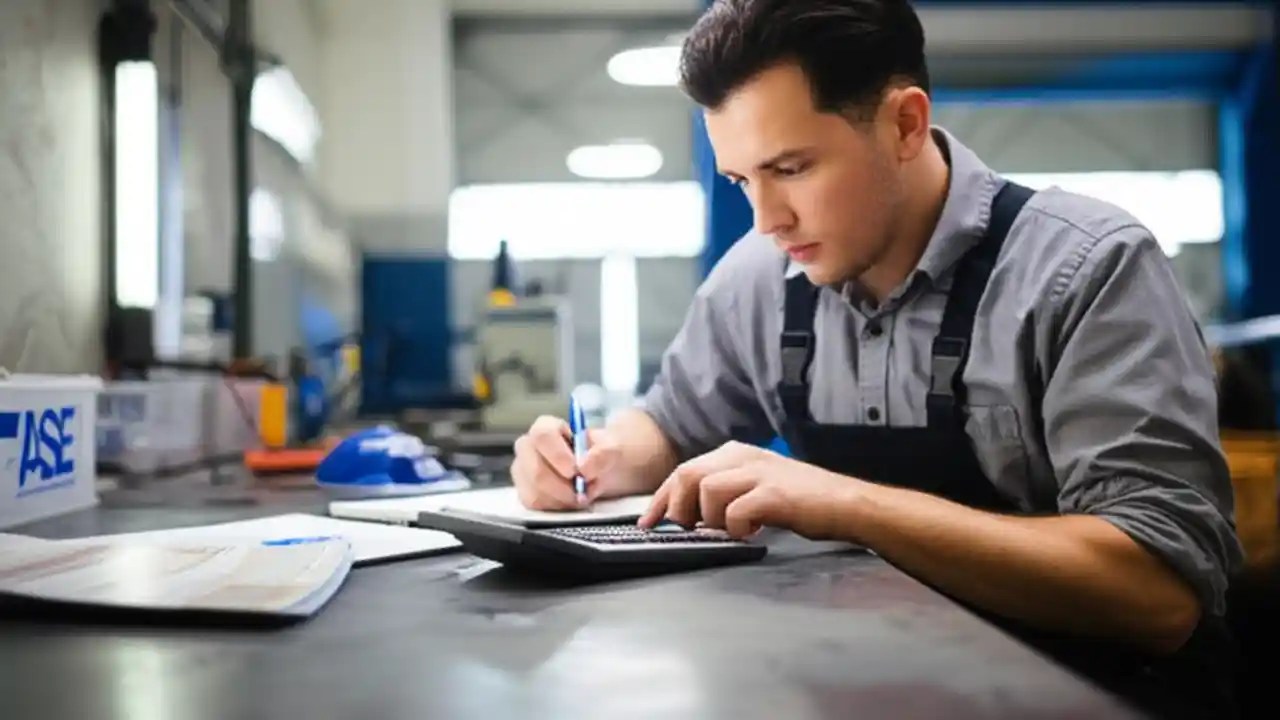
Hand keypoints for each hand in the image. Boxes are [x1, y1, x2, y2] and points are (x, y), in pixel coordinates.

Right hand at [511, 415, 625, 510]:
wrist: (598, 472)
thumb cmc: (599, 455)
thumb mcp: (611, 449)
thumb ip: (603, 453)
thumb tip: (584, 467)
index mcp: (546, 428)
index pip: (543, 435)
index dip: (558, 455)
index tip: (576, 471)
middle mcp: (527, 447)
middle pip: (537, 471)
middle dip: (565, 487)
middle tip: (585, 490)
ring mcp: (522, 471)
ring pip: (536, 492)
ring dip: (564, 499)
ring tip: (583, 494)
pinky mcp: (525, 493)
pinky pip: (537, 505)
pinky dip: (558, 507)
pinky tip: (571, 501)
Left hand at [637, 441, 860, 539]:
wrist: (846, 503)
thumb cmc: (801, 501)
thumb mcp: (755, 486)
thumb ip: (724, 492)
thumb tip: (690, 513)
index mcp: (736, 454)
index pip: (683, 470)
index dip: (662, 498)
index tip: (648, 520)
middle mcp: (744, 457)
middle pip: (687, 475)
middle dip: (677, 507)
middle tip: (686, 528)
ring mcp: (760, 473)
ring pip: (707, 490)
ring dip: (711, 517)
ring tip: (730, 528)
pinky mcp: (775, 493)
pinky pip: (737, 510)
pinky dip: (737, 527)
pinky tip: (752, 532)